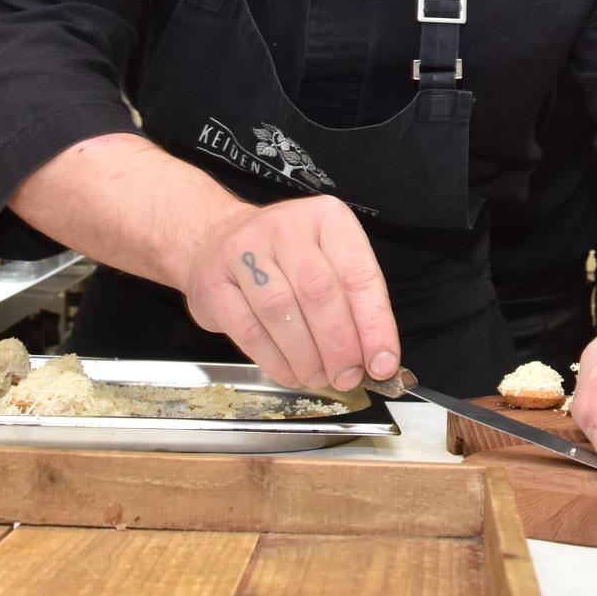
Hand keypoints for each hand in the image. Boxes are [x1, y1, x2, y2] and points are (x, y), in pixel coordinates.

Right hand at [181, 195, 399, 392]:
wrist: (215, 239)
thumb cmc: (286, 258)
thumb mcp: (329, 261)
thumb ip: (354, 304)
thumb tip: (377, 359)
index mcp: (327, 218)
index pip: (358, 274)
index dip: (374, 324)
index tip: (382, 362)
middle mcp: (286, 227)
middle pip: (319, 292)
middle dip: (339, 345)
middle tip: (348, 377)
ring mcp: (244, 250)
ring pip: (282, 311)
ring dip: (307, 356)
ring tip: (319, 377)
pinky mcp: (214, 282)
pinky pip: (249, 330)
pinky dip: (275, 361)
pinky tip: (291, 374)